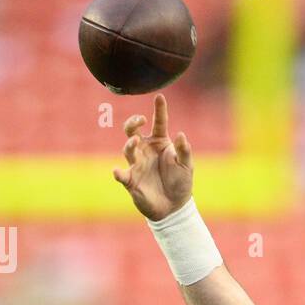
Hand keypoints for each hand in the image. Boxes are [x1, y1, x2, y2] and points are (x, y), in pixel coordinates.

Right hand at [112, 93, 193, 220]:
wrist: (174, 207)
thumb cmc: (180, 183)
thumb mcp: (187, 165)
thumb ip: (184, 150)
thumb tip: (180, 134)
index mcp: (160, 143)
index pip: (158, 123)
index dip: (159, 109)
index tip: (160, 97)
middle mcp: (145, 150)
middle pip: (133, 131)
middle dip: (133, 123)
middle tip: (140, 120)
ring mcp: (137, 164)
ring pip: (128, 149)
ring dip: (130, 144)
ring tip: (134, 141)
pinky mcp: (131, 180)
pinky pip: (122, 175)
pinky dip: (118, 173)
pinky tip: (117, 171)